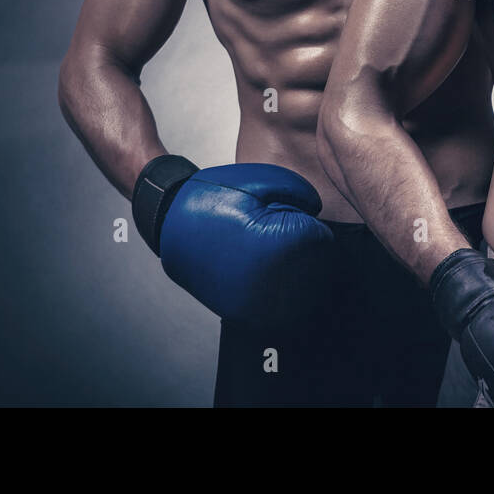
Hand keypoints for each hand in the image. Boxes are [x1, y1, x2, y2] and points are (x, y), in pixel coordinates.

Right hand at [133, 156, 334, 323]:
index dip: (306, 222)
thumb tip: (317, 212)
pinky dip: (279, 291)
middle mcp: (270, 282)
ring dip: (295, 271)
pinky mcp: (244, 314)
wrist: (169, 221)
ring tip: (267, 252)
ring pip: (302, 291)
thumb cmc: (212, 198)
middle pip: (317, 268)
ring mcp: (256, 303)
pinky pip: (280, 309)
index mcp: (280, 246)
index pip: (323, 240)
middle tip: (274, 233)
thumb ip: (300, 191)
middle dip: (303, 248)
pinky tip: (261, 271)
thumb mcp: (260, 180)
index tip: (285, 216)